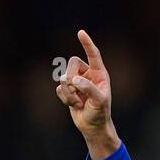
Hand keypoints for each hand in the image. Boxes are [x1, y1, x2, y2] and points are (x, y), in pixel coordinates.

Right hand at [54, 29, 119, 159]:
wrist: (93, 127)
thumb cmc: (100, 113)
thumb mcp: (99, 101)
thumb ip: (89, 88)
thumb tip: (75, 80)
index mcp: (99, 74)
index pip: (93, 55)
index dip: (87, 44)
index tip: (80, 33)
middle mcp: (87, 75)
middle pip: (72, 64)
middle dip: (71, 78)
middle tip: (76, 90)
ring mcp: (76, 82)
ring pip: (63, 78)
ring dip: (69, 93)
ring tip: (78, 102)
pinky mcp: (68, 91)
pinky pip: (59, 89)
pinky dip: (65, 99)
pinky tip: (74, 105)